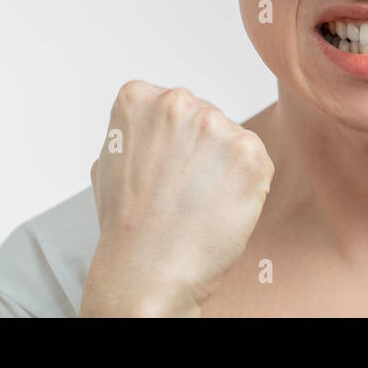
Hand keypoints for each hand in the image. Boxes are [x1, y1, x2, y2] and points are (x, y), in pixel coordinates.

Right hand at [79, 80, 274, 316]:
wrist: (146, 271)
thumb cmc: (126, 225)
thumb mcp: (110, 159)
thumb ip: (138, 129)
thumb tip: (157, 125)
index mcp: (138, 97)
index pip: (172, 107)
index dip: (171, 144)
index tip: (161, 171)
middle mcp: (178, 102)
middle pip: (206, 119)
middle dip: (201, 151)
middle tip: (182, 191)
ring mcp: (216, 125)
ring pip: (233, 140)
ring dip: (225, 168)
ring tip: (198, 203)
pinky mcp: (250, 152)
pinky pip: (257, 162)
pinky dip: (247, 186)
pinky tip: (220, 208)